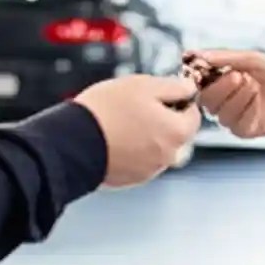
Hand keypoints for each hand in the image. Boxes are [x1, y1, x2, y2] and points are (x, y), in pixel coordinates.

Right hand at [73, 74, 201, 187]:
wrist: (71, 142)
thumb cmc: (106, 111)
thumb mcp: (144, 85)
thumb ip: (174, 87)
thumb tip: (189, 89)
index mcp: (177, 133)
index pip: (193, 115)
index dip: (180, 101)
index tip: (162, 94)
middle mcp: (169, 156)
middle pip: (177, 133)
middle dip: (164, 118)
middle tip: (138, 106)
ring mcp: (150, 170)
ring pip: (159, 147)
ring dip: (149, 135)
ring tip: (123, 121)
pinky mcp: (131, 179)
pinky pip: (141, 160)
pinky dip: (134, 149)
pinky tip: (116, 137)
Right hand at [189, 49, 264, 138]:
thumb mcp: (253, 59)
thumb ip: (227, 57)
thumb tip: (200, 55)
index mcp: (215, 81)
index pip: (196, 80)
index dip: (198, 74)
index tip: (206, 67)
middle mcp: (217, 100)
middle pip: (205, 98)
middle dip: (222, 87)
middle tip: (239, 76)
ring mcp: (226, 117)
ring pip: (220, 112)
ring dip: (239, 96)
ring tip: (255, 86)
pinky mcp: (239, 130)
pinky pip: (236, 122)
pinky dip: (250, 109)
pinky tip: (259, 102)